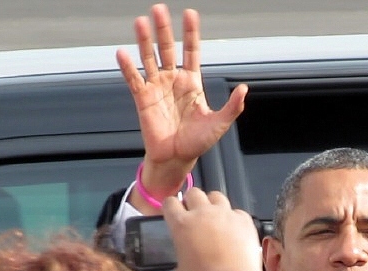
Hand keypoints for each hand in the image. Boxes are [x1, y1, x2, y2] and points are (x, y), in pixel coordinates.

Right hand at [117, 4, 246, 207]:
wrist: (177, 158)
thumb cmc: (198, 142)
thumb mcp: (219, 124)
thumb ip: (232, 107)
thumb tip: (244, 89)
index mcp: (191, 82)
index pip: (191, 52)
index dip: (190, 33)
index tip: (190, 14)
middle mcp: (173, 80)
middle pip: (167, 49)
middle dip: (163, 30)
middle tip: (159, 8)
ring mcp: (157, 87)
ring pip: (149, 58)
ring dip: (144, 41)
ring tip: (140, 22)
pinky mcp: (143, 99)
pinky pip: (134, 80)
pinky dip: (128, 67)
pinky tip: (123, 53)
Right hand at [163, 189, 262, 270]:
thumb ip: (180, 261)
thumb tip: (185, 263)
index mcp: (181, 224)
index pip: (170, 202)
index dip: (171, 207)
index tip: (174, 213)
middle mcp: (203, 213)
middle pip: (194, 193)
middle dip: (192, 201)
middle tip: (195, 215)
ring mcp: (225, 213)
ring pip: (216, 196)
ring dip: (213, 204)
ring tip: (216, 218)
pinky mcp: (244, 219)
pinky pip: (237, 212)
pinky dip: (234, 219)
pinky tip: (236, 231)